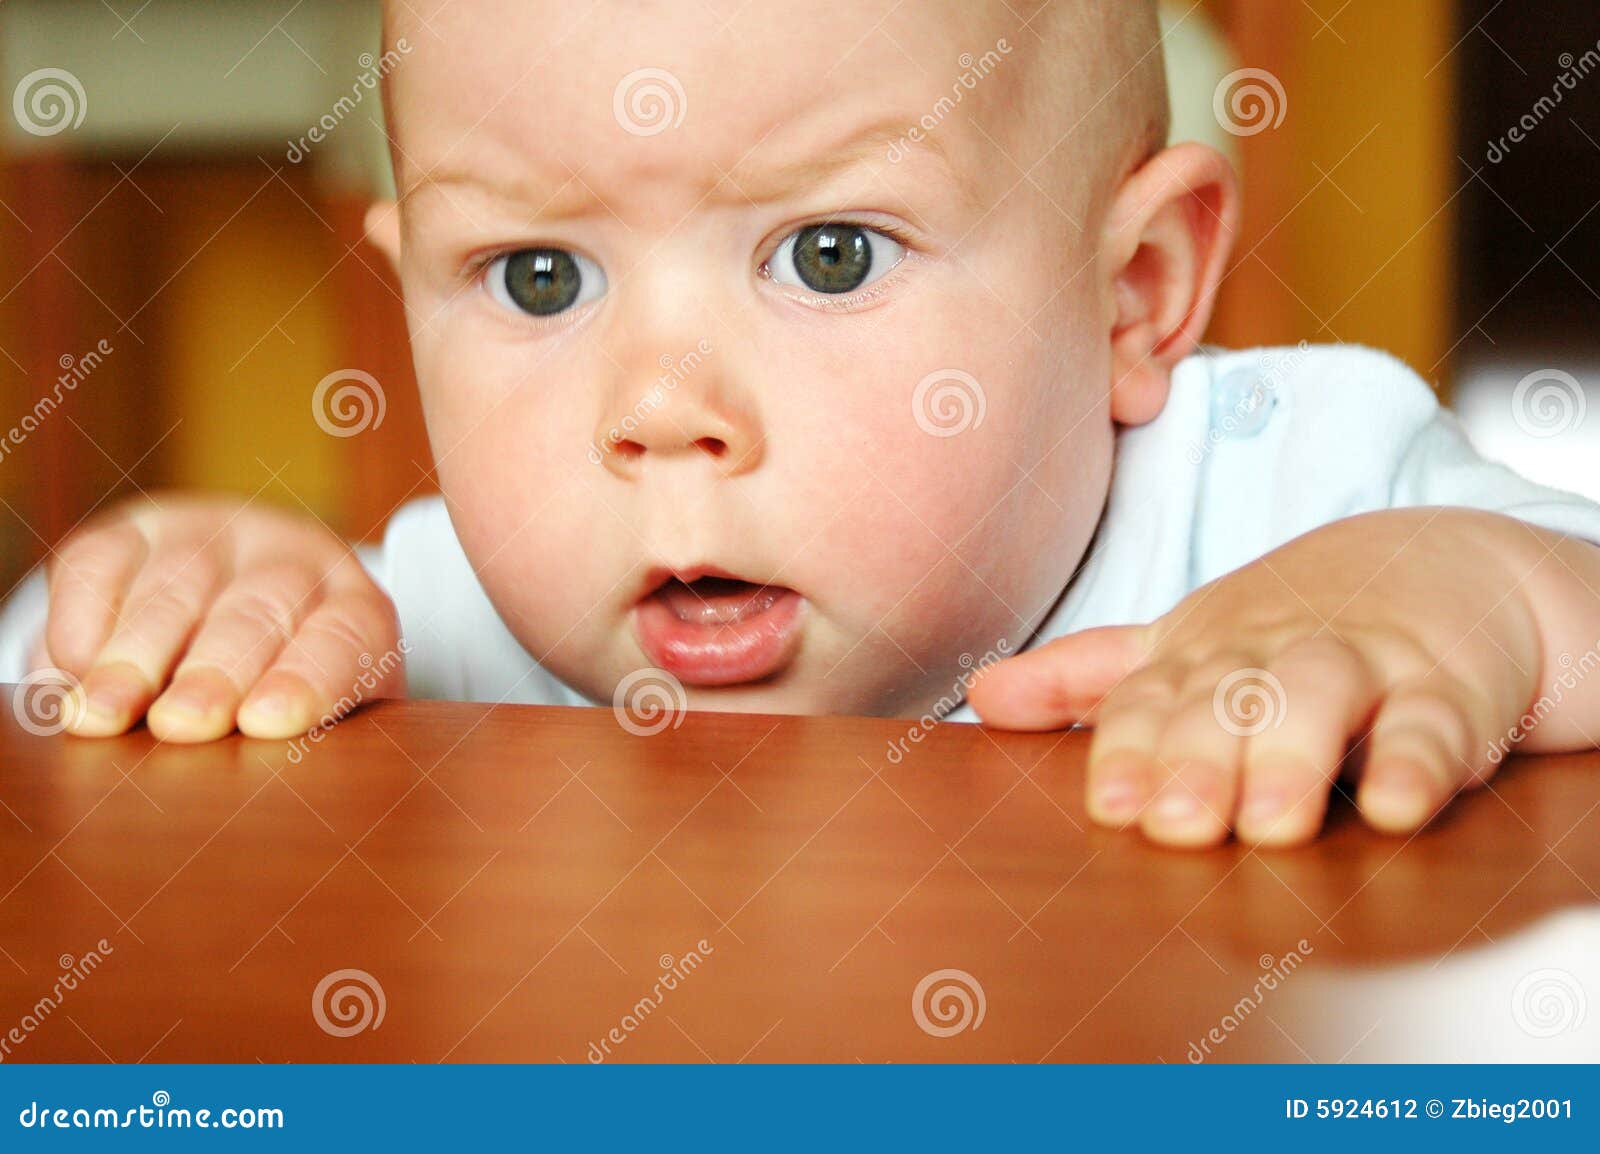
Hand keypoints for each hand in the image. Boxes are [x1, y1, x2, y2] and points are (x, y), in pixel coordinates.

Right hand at [39, 493, 402, 742]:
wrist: (234, 605)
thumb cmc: (283, 690)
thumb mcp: (318, 716)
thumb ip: (297, 734)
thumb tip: (248, 771)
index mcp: (356, 609)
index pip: (347, 638)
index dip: (310, 678)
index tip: (268, 723)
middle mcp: (291, 558)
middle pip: (259, 611)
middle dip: (216, 671)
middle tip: (184, 725)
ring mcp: (213, 535)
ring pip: (176, 589)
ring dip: (135, 657)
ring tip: (103, 717)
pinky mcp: (137, 530)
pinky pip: (104, 565)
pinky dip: (86, 620)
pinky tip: (72, 669)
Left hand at [968, 509, 1563, 847]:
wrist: (1445, 567)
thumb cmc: (1287, 632)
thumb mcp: (1184, 647)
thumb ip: (1086, 678)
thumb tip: (979, 696)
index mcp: (1202, 653)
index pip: (1153, 698)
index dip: (1133, 750)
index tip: (1113, 807)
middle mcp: (1271, 653)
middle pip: (1230, 699)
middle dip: (1201, 760)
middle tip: (1180, 827)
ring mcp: (1362, 663)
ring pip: (1322, 699)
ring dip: (1295, 757)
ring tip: (1273, 823)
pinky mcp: (1447, 689)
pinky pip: (1433, 723)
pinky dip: (1418, 761)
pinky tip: (1396, 807)